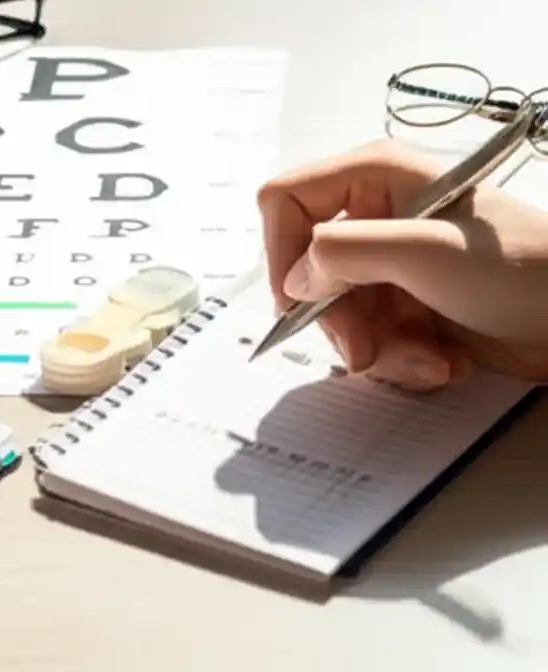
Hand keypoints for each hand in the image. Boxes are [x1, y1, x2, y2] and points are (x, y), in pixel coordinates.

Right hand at [258, 138, 547, 390]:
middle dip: (341, 321)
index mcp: (376, 177)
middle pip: (307, 272)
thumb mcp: (425, 253)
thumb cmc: (526, 270)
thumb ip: (343, 253)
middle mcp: (378, 216)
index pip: (285, 201)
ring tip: (431, 358)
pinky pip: (372, 339)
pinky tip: (446, 360)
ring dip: (380, 350)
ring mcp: (395, 264)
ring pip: (338, 315)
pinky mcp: (412, 305)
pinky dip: (404, 360)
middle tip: (368, 352)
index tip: (303, 303)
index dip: (282, 254)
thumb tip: (296, 279)